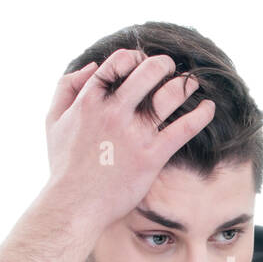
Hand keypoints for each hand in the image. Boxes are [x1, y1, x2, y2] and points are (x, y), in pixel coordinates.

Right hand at [0, 50, 214, 261]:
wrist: (74, 205)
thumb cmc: (64, 166)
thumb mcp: (53, 121)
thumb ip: (67, 88)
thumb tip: (91, 66)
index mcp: (90, 101)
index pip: (117, 62)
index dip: (134, 56)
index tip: (142, 60)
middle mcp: (113, 112)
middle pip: (148, 71)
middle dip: (165, 65)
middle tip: (172, 68)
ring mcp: (134, 134)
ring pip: (169, 95)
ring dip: (185, 85)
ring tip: (193, 83)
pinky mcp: (152, 156)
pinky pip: (183, 128)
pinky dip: (200, 114)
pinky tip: (209, 108)